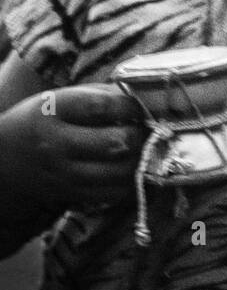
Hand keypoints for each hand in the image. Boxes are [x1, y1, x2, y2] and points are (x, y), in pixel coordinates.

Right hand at [0, 84, 143, 207]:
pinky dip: (131, 181)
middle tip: (149, 131)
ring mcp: (63, 173)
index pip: (99, 107)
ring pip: (120, 172)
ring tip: (144, 149)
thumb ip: (98, 95)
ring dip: (142, 160)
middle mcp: (55, 144)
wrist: (3, 159)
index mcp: (51, 112)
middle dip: (141, 135)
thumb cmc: (40, 121)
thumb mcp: (58, 99)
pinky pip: (114, 193)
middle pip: (116, 143)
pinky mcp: (71, 194)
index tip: (140, 106)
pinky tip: (132, 168)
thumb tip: (141, 97)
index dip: (129, 106)